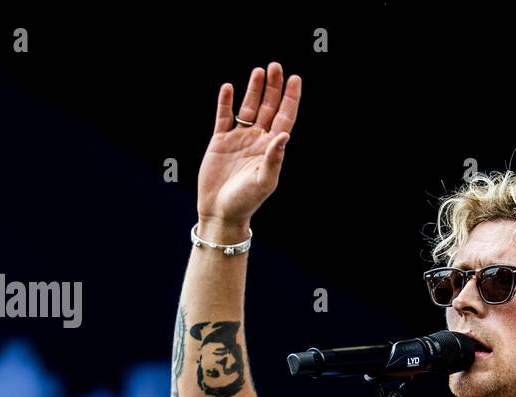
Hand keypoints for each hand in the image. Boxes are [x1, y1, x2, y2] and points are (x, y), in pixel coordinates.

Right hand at [198, 63, 302, 230]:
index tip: (295, 79)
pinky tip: (228, 88)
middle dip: (273, 88)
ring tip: (259, 70)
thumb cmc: (246, 201)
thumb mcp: (264, 181)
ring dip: (254, 89)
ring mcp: (239, 138)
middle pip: (268, 107)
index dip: (291, 99)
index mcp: (271, 149)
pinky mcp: (220, 140)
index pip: (285, 118)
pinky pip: (224, 116)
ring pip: (248, 108)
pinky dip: (225, 102)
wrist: (220, 211)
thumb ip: (274, 159)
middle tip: (276, 66)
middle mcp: (257, 140)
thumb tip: (284, 135)